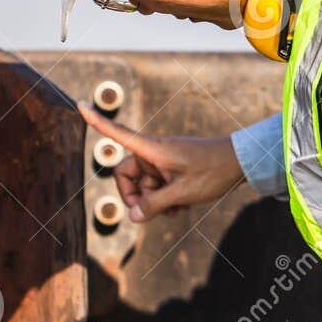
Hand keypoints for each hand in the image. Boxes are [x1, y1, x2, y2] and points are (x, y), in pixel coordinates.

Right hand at [78, 102, 244, 222]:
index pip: (118, 132)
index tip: (79, 106)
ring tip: (174, 211)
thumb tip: (132, 215)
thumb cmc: (213, 171)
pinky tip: (179, 207)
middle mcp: (154, 152)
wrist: (241, 162)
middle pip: (126, 174)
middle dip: (134, 196)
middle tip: (150, 214)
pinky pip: (157, 185)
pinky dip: (163, 198)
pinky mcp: (172, 168)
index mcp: (153, 149)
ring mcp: (163, 161)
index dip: (98, 122)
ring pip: (143, 184)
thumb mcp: (183, 193)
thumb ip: (154, 205)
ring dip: (153, 201)